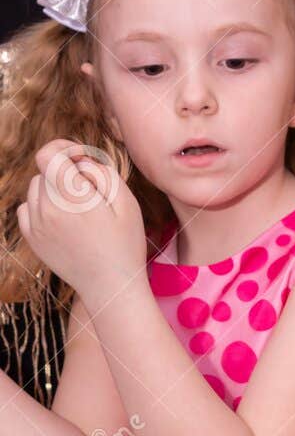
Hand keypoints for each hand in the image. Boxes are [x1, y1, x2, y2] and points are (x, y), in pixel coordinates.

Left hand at [16, 140, 145, 305]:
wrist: (110, 287)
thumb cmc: (125, 244)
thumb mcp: (126, 202)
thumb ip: (101, 172)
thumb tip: (79, 160)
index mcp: (72, 198)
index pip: (48, 154)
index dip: (65, 148)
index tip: (82, 158)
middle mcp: (47, 210)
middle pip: (45, 170)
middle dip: (66, 171)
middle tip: (90, 190)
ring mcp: (36, 225)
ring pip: (36, 187)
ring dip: (54, 188)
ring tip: (79, 208)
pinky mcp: (32, 238)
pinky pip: (27, 207)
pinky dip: (41, 206)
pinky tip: (63, 218)